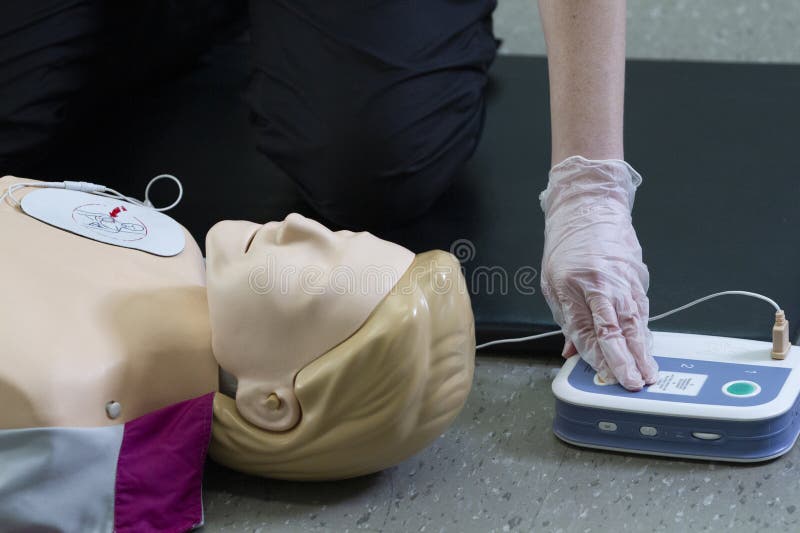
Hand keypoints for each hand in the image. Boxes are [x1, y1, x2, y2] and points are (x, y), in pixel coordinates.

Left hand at [539, 156, 657, 390]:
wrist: (591, 208)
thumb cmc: (567, 245)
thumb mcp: (553, 283)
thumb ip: (567, 319)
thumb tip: (573, 352)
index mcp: (576, 285)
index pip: (591, 330)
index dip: (600, 357)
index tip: (607, 376)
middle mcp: (604, 285)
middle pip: (618, 329)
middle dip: (628, 359)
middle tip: (637, 382)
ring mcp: (625, 281)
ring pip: (635, 322)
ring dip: (642, 350)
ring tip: (650, 373)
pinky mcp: (638, 279)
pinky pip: (642, 311)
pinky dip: (644, 332)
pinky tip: (646, 349)